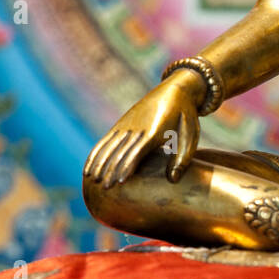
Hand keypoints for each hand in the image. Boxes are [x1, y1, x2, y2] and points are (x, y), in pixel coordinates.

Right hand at [82, 70, 205, 187]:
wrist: (177, 90)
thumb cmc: (186, 118)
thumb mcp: (190, 136)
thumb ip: (182, 158)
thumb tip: (172, 180)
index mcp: (155, 130)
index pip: (138, 150)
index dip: (128, 166)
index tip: (120, 182)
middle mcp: (138, 127)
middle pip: (120, 150)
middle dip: (111, 170)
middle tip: (104, 188)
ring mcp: (127, 124)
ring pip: (109, 145)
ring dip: (100, 163)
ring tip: (92, 181)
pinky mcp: (122, 124)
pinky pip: (105, 140)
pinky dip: (96, 153)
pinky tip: (88, 168)